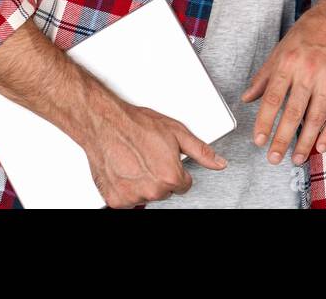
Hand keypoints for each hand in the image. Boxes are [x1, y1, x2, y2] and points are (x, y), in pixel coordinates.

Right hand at [78, 101, 226, 207]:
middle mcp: (152, 190)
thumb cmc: (137, 125)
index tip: (167, 160)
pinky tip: (125, 170)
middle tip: (149, 157)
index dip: (176, 170)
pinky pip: (127, 201)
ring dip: (143, 183)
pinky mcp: (115, 200)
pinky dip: (126, 188)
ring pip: (147, 195)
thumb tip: (219, 163)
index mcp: (170, 176)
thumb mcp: (177, 132)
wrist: (106, 124)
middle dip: (160, 176)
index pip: (184, 185)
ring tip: (135, 161)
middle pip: (165, 191)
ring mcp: (132, 196)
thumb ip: (201, 152)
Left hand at [240, 0, 325, 166]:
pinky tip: (321, 146)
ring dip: (305, 142)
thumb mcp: (280, 49)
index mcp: (288, 63)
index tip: (258, 140)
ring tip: (295, 158)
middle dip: (282, 139)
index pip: (273, 98)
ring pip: (315, 117)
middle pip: (293, 112)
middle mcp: (308, 72)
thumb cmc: (307, 34)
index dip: (265, 121)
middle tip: (273, 158)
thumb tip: (247, 98)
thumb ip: (264, 76)